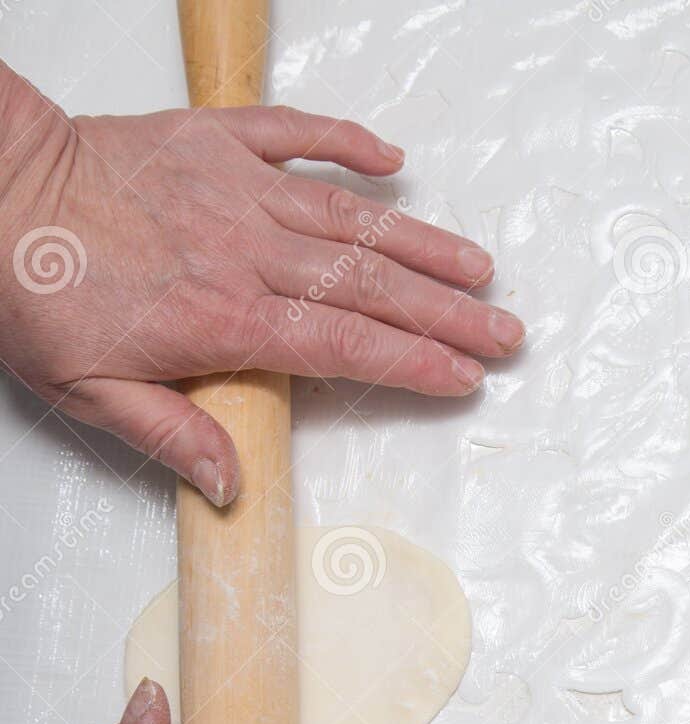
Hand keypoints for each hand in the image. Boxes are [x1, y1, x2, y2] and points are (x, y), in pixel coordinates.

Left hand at [0, 66, 524, 504]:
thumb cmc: (30, 288)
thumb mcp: (86, 390)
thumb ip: (170, 434)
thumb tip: (232, 486)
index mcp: (222, 317)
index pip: (344, 346)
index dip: (414, 362)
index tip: (465, 377)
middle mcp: (245, 250)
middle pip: (369, 286)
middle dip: (448, 313)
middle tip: (505, 332)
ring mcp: (235, 188)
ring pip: (351, 217)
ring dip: (422, 244)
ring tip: (479, 268)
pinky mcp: (212, 138)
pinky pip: (293, 132)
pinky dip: (346, 142)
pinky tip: (393, 160)